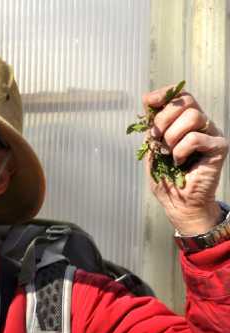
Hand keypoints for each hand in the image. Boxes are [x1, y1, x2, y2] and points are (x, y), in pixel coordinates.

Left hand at [145, 85, 227, 234]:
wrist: (178, 203)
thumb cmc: (166, 178)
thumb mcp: (152, 148)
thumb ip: (152, 126)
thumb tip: (149, 103)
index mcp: (184, 121)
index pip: (180, 94)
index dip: (163, 94)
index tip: (150, 104)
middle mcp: (201, 124)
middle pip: (186, 101)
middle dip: (163, 119)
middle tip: (157, 140)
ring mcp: (212, 133)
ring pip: (192, 116)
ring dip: (172, 137)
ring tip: (170, 153)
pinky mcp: (219, 147)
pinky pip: (195, 138)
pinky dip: (181, 151)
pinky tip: (180, 162)